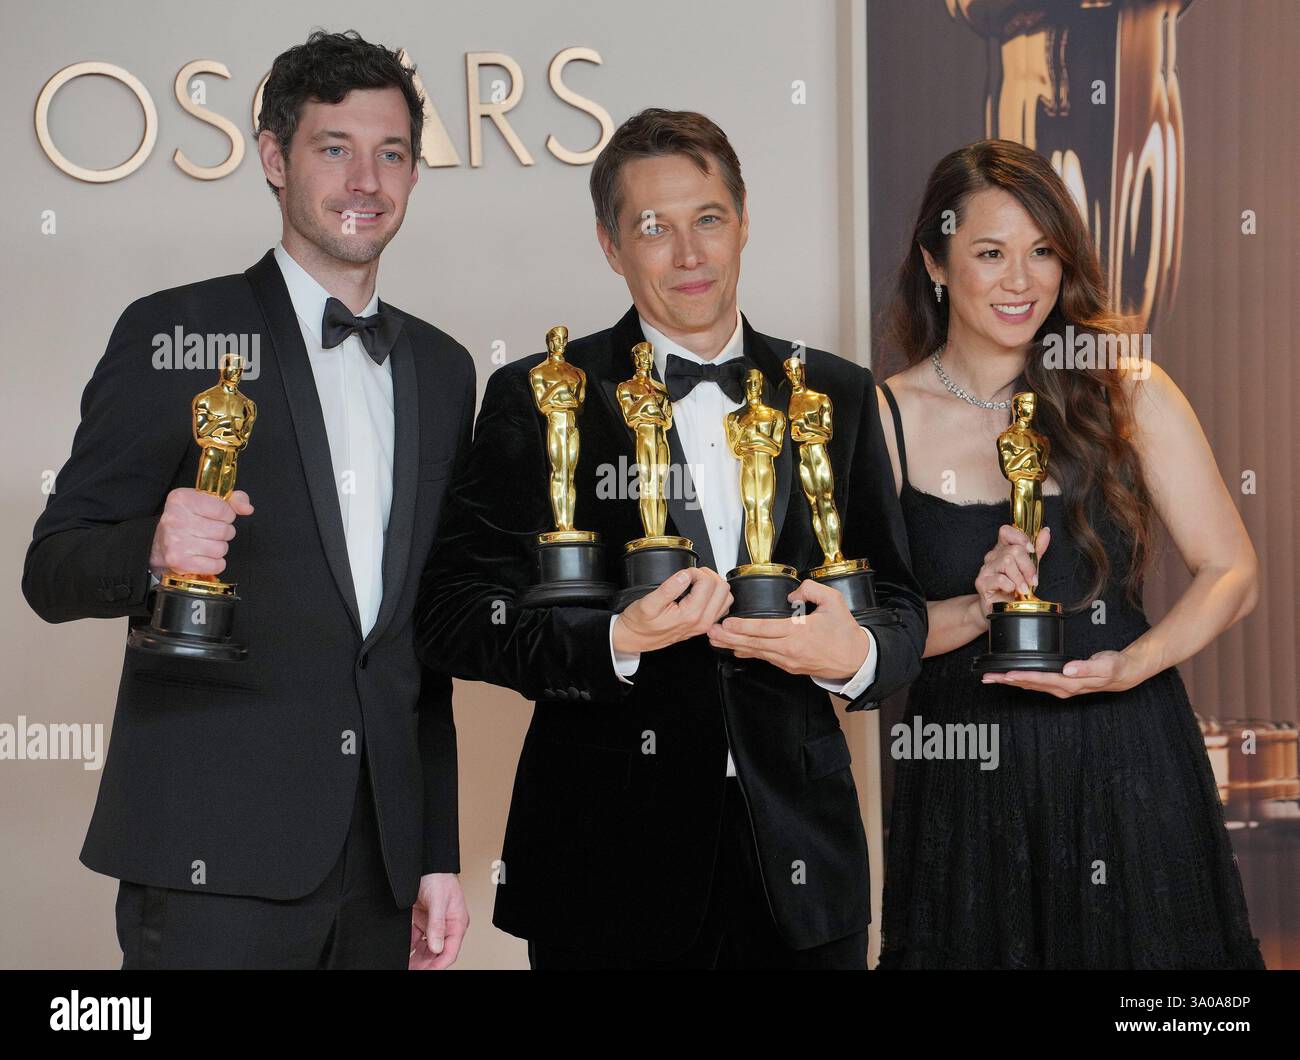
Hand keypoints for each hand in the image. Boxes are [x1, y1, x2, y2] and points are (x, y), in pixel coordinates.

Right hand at [148, 488, 253, 576]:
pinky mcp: (179, 561)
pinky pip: (216, 565)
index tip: (217, 517)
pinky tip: (203, 556)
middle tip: (209, 532)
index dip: (227, 515)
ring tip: (205, 544)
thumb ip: (234, 500)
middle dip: (224, 532)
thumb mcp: (207, 501)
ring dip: (219, 548)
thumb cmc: (188, 521)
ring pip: (221, 548)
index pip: (224, 510)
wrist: (160, 545)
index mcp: (182, 499)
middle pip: (224, 530)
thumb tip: (247, 509)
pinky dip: (215, 563)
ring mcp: (175, 542)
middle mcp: (175, 519)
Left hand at [409, 872, 468, 969]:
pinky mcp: (422, 920)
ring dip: (416, 958)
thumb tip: (437, 947)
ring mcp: (433, 924)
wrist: (426, 863)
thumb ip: (437, 925)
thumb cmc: (439, 877)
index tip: (426, 972)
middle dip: (425, 964)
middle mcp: (446, 926)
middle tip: (411, 970)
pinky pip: (416, 938)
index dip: (438, 965)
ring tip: (405, 965)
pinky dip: (410, 946)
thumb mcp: (438, 902)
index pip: (449, 951)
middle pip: (436, 953)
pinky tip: (403, 951)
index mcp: (456, 923)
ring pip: (426, 948)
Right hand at [612, 566, 731, 654]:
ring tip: (697, 582)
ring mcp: (705, 624)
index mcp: (690, 615)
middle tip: (691, 575)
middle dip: (707, 575)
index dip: (695, 571)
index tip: (683, 574)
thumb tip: (685, 575)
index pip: (707, 583)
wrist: (636, 639)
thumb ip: (668, 589)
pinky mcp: (705, 625)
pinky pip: (722, 606)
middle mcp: (702, 622)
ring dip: (714, 584)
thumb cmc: (640, 623)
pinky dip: (716, 595)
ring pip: (726, 597)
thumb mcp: (647, 603)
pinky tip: (702, 592)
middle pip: (722, 588)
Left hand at [706, 579, 870, 680]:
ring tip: (716, 639)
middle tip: (711, 631)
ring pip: (756, 652)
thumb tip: (793, 593)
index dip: (744, 626)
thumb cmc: (845, 632)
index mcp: (799, 633)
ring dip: (735, 645)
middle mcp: (790, 650)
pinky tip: (736, 649)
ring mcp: (788, 660)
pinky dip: (748, 652)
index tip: (728, 622)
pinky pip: (765, 658)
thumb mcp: (834, 601)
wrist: (855, 660)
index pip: (765, 629)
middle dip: (730, 637)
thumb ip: (812, 590)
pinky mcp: (789, 667)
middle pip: (754, 643)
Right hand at [975, 524, 1049, 612]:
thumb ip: (1037, 551)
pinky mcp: (982, 583)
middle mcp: (992, 557)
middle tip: (1033, 580)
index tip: (1031, 550)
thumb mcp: (1030, 568)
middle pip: (1013, 550)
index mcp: (1003, 550)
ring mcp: (986, 569)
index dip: (1020, 537)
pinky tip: (1011, 591)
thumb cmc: (1015, 589)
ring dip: (1020, 578)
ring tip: (1024, 589)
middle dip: (1028, 566)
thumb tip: (1045, 532)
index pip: (1006, 532)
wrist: (1001, 610)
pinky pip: (1000, 579)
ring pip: (1007, 562)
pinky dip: (1011, 586)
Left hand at [981, 649, 1141, 697]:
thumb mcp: (1104, 665)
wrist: (1123, 674)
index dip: (1022, 677)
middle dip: (1007, 680)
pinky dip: (1021, 679)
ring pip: (1030, 685)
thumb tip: (1068, 669)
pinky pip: (1036, 683)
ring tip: (991, 677)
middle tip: (987, 677)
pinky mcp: (1060, 684)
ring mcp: (1060, 688)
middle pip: (1030, 684)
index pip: (1041, 680)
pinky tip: (1011, 677)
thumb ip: (1086, 668)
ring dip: (1010, 681)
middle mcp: (1062, 688)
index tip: (1005, 674)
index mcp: (1070, 683)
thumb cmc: (1114, 667)